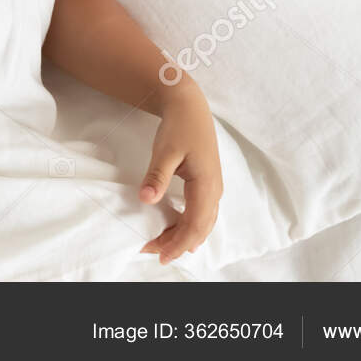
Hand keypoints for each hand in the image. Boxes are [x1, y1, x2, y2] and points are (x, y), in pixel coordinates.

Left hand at [138, 83, 221, 264]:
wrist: (189, 105)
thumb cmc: (179, 126)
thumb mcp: (165, 150)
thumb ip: (157, 176)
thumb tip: (146, 200)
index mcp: (207, 185)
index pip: (194, 225)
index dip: (177, 244)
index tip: (159, 255)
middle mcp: (214, 190)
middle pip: (199, 228)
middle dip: (177, 244)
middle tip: (152, 253)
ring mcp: (213, 187)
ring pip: (202, 222)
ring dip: (183, 236)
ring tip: (161, 245)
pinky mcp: (207, 183)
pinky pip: (201, 213)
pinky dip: (189, 225)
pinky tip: (178, 231)